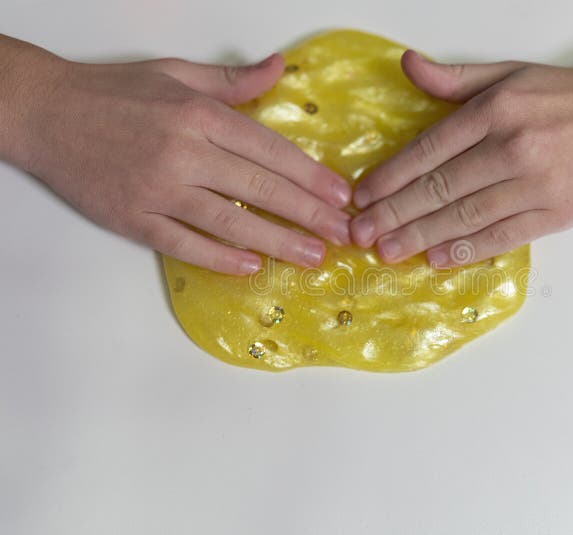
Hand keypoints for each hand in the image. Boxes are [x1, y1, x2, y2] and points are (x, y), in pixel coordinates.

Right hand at [6, 42, 351, 273]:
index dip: (311, 176)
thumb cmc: (111, 92)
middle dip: (309, 215)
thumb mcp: (175, 73)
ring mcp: (157, 190)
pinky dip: (218, 258)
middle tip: (344, 235)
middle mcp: (183, 153)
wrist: (42, 112)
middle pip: (260, 189)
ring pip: (229, 223)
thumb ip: (232, 80)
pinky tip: (251, 267)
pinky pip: (183, 244)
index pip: (270, 150)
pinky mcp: (132, 218)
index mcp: (199, 115)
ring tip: (312, 258)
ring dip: (277, 243)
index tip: (341, 196)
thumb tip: (278, 69)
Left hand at [349, 49, 572, 266]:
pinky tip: (436, 258)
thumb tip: (406, 64)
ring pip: (465, 216)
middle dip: (393, 214)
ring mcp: (535, 184)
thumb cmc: (567, 96)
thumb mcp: (508, 75)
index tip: (362, 195)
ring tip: (386, 251)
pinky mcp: (556, 213)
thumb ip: (454, 79)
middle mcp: (512, 147)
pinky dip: (467, 249)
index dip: (390, 176)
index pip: (429, 149)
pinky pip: (503, 236)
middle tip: (360, 234)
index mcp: (495, 110)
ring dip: (420, 236)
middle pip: (440, 188)